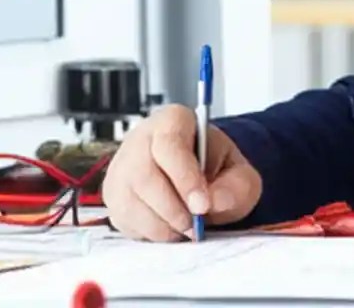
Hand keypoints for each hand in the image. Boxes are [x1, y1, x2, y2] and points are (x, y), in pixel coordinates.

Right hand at [101, 105, 262, 240]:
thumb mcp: (241, 175)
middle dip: (173, 208)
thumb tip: (215, 201)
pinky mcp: (113, 196)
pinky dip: (150, 233)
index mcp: (174, 121)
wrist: (201, 179)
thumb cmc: (217, 171)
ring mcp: (121, 168)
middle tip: (196, 226)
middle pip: (144, 175)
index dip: (185, 178)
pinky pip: (124, 219)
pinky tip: (171, 227)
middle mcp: (140, 140)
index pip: (169, 144)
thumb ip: (236, 187)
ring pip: (130, 201)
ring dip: (162, 225)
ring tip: (187, 228)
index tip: (202, 205)